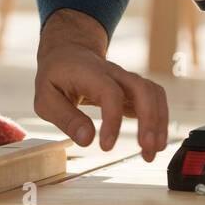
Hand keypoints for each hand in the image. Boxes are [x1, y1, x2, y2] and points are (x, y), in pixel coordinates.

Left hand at [35, 42, 169, 161]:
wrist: (68, 53)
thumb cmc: (55, 76)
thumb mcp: (46, 99)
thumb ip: (66, 119)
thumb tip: (87, 140)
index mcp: (90, 74)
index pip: (110, 94)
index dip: (113, 120)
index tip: (106, 146)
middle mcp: (114, 74)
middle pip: (143, 90)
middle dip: (150, 120)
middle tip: (147, 148)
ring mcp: (126, 79)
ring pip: (154, 94)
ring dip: (159, 122)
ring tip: (153, 151)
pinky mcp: (132, 89)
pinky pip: (154, 100)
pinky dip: (158, 121)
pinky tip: (152, 142)